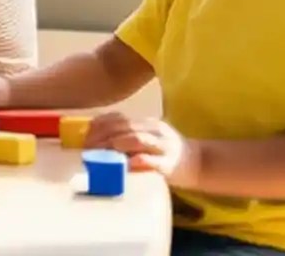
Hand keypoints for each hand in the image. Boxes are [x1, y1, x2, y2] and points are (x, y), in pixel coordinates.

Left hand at [85, 112, 199, 187]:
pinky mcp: (170, 165)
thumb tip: (95, 135)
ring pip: (139, 139)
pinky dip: (139, 160)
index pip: (120, 119)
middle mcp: (155, 131)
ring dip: (118, 143)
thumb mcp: (148, 137)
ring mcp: (163, 146)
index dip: (100, 125)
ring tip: (103, 149)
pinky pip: (153, 161)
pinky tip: (127, 162)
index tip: (85, 134)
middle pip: (126, 128)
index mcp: (147, 123)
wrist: (199, 163)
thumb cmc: (166, 152)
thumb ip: (127, 134)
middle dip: (103, 136)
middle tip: (88, 146)